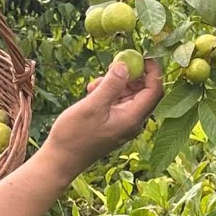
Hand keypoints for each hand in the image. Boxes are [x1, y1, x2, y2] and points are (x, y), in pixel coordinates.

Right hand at [41, 57, 164, 177]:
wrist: (61, 160)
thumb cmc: (74, 135)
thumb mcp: (92, 106)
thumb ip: (111, 85)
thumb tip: (125, 66)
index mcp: (133, 118)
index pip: (154, 90)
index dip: (153, 71)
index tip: (142, 55)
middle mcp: (133, 122)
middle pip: (144, 92)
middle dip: (131, 75)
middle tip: (114, 63)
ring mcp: (124, 124)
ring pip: (129, 96)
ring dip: (116, 84)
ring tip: (95, 84)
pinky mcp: (114, 125)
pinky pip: (118, 103)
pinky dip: (109, 93)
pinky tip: (92, 91)